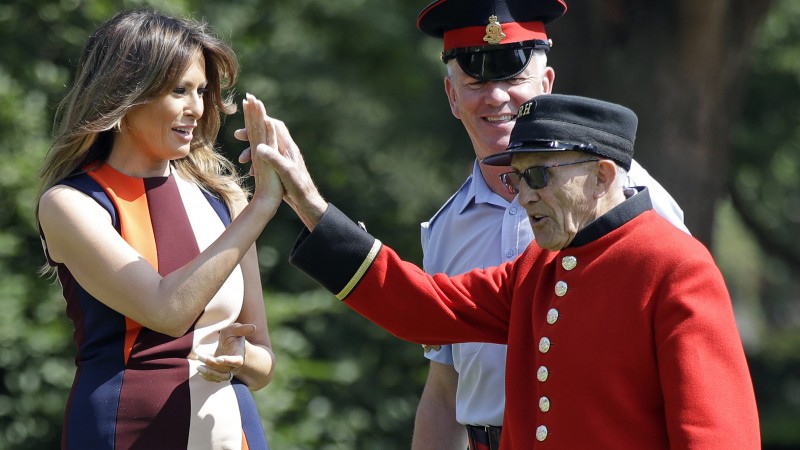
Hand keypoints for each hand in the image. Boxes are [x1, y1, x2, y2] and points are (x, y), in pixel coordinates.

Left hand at [197, 322, 255, 382]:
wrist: (230, 344)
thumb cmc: (232, 335)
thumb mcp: (235, 330)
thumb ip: (242, 329)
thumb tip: (253, 327)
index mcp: (239, 355)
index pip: (237, 361)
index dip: (229, 361)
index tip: (218, 358)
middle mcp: (235, 365)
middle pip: (226, 370)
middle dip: (212, 364)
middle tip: (201, 356)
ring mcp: (228, 370)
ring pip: (221, 378)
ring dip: (210, 374)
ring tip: (199, 367)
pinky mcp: (221, 373)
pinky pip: (215, 380)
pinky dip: (208, 377)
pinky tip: (200, 370)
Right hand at [237, 95, 327, 229]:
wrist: (307, 203)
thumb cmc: (299, 188)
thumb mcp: (286, 173)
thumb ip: (274, 159)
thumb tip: (259, 146)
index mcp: (288, 148)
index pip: (274, 126)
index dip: (260, 119)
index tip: (247, 117)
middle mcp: (286, 150)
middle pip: (268, 133)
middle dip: (252, 132)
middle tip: (237, 135)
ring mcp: (283, 159)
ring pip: (265, 147)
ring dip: (252, 150)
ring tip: (241, 159)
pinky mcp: (280, 168)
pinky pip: (266, 159)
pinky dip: (257, 162)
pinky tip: (251, 172)